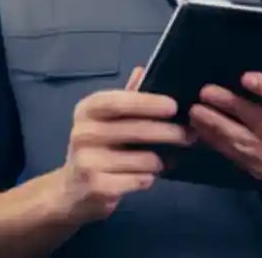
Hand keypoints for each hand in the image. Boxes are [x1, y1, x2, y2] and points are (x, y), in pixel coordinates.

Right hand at [54, 67, 191, 222]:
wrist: (71, 191)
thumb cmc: (95, 149)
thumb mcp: (104, 119)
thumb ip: (125, 97)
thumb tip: (143, 69)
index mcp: (86, 110)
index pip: (119, 102)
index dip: (147, 103)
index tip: (173, 106)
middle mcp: (84, 133)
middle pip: (136, 130)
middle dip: (169, 132)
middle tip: (190, 135)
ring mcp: (89, 161)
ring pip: (144, 159)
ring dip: (161, 160)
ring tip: (165, 160)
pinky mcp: (98, 186)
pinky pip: (140, 179)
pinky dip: (150, 178)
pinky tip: (149, 176)